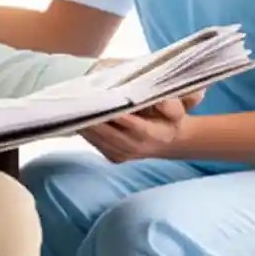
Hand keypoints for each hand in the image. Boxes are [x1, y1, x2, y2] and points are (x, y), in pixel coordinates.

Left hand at [80, 90, 203, 162]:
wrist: (166, 140)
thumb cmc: (170, 118)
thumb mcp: (180, 107)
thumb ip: (173, 104)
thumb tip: (160, 101)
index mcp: (153, 134)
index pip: (131, 123)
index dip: (116, 113)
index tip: (101, 98)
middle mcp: (135, 147)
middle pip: (107, 131)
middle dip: (93, 115)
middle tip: (78, 98)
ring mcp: (121, 154)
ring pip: (97, 137)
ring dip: (85, 121)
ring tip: (74, 103)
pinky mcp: (112, 156)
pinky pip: (94, 142)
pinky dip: (85, 127)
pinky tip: (77, 113)